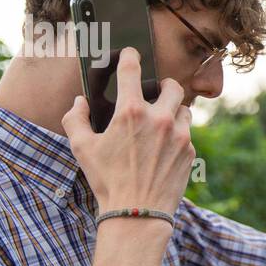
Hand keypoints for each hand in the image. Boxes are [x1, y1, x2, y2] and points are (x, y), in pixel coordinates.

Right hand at [62, 48, 194, 215]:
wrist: (137, 213)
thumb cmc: (107, 180)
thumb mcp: (81, 148)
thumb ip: (75, 119)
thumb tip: (79, 102)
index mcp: (130, 112)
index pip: (132, 70)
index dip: (131, 56)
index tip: (132, 52)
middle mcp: (159, 118)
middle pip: (172, 86)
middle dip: (164, 85)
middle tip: (156, 92)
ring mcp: (179, 135)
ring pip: (184, 109)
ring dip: (174, 110)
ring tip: (161, 121)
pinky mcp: (190, 151)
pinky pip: (187, 133)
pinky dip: (178, 134)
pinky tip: (165, 147)